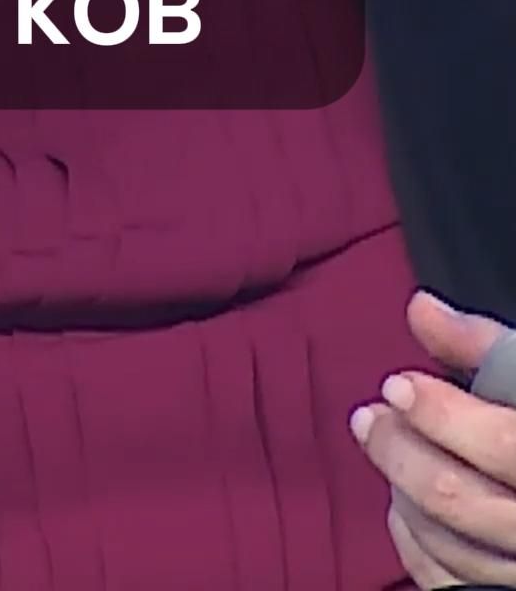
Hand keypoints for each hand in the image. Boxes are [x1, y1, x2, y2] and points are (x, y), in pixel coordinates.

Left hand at [349, 289, 515, 585]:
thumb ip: (487, 346)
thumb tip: (421, 310)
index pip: (503, 443)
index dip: (440, 414)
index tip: (398, 385)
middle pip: (460, 498)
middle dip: (400, 453)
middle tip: (371, 419)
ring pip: (452, 545)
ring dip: (403, 496)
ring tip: (388, 451)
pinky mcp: (513, 590)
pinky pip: (453, 584)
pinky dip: (417, 546)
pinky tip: (402, 508)